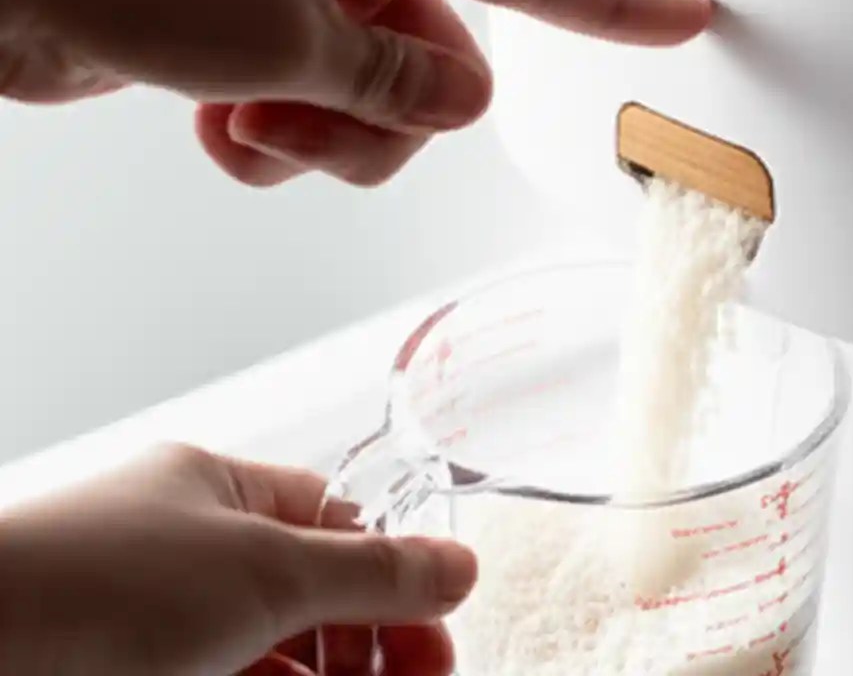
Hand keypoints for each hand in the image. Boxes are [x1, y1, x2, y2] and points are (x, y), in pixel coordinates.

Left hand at [0, 0, 712, 185]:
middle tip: (320, 109)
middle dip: (391, 120)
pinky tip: (218, 119)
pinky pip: (313, 115)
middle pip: (451, 66)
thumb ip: (395, 82)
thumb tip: (460, 103)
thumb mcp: (286, 37)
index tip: (689, 17)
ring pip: (381, 108)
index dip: (620, 5)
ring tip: (247, 116)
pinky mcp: (253, 33)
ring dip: (324, 142)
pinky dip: (273, 141)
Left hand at [0, 443, 476, 674]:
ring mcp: (157, 622)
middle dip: (372, 644)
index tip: (436, 634)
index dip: (393, 576)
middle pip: (312, 598)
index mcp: (217, 493)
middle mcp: (188, 552)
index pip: (334, 524)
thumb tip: (461, 564)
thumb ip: (374, 572)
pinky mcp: (137, 672)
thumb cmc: (93, 585)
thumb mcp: (266, 572)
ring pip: (274, 652)